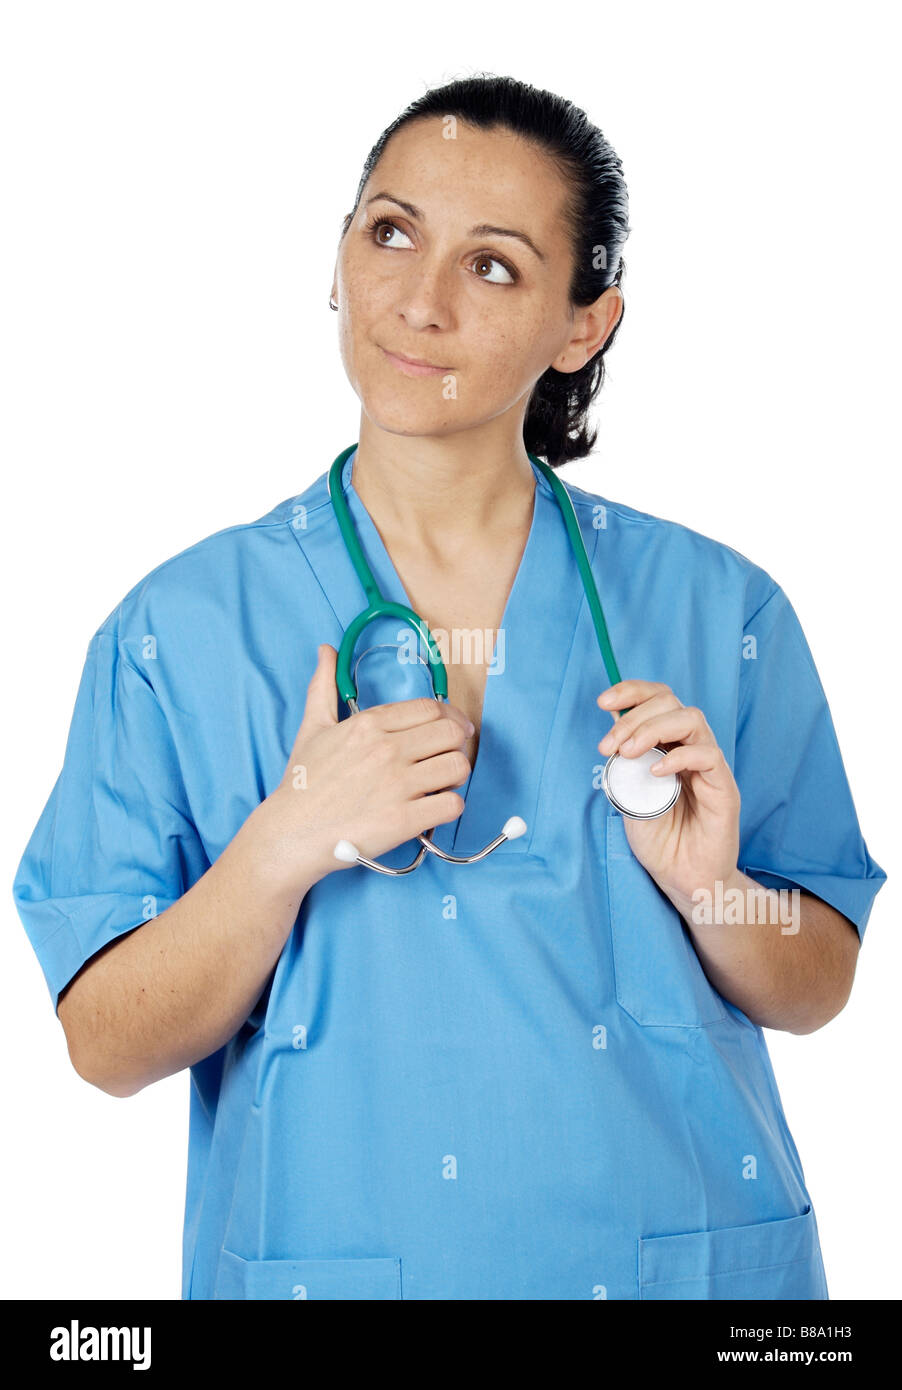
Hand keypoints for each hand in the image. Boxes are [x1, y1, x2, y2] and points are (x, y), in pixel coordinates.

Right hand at [261, 644, 473, 889]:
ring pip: (458, 766)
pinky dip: (450, 806)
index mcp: (369, 724)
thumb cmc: (303, 783)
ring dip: (456, 775)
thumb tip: (325, 651)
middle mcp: (386, 750)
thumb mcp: (312, 728)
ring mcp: (397, 785)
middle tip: (448, 756)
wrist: (292, 833)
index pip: (432, 708)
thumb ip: (323, 687)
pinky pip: (452, 805)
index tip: (452, 730)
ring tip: (442, 783)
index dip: (450, 718)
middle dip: (457, 744)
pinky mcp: (404, 820)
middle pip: (452, 733)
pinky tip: (435, 808)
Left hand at [597, 679, 740, 907]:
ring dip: (653, 728)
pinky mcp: (724, 787)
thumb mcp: (629, 797)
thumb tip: (610, 737)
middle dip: (634, 716)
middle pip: (671, 703)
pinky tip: (655, 771)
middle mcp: (691, 748)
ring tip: (629, 752)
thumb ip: (624, 769)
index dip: (631, 692)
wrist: (683, 878)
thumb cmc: (660, 840)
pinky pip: (708, 756)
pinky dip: (678, 757)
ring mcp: (709, 765)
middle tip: (610, 744)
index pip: (657, 700)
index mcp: (669, 744)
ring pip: (691, 719)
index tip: (604, 701)